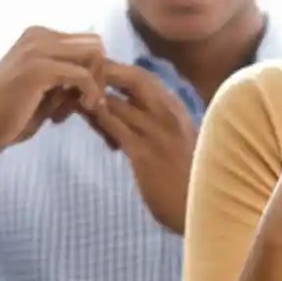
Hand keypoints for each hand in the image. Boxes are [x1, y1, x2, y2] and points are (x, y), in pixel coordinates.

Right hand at [0, 26, 107, 153]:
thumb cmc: (11, 115)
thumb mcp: (47, 90)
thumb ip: (70, 77)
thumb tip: (103, 72)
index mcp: (39, 36)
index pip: (87, 43)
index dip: (93, 71)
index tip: (81, 99)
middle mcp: (38, 35)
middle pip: (95, 44)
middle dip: (100, 74)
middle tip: (88, 103)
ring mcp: (37, 49)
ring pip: (94, 55)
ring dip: (95, 84)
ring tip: (80, 108)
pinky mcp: (39, 69)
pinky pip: (83, 75)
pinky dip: (89, 93)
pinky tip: (81, 109)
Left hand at [95, 62, 197, 233]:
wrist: (209, 209)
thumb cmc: (191, 179)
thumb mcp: (178, 142)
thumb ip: (159, 124)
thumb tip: (130, 114)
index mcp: (177, 109)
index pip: (144, 76)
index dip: (117, 71)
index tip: (94, 77)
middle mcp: (170, 114)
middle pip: (133, 77)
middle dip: (104, 72)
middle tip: (78, 80)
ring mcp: (158, 132)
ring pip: (118, 100)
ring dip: (91, 96)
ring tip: (72, 100)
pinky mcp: (145, 153)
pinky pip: (114, 126)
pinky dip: (97, 118)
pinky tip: (84, 118)